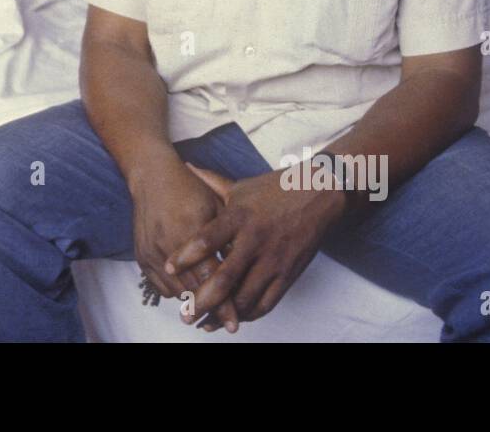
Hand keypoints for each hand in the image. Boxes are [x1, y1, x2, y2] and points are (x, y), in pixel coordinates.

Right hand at [132, 162, 242, 332]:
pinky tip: (188, 289)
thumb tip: (246, 267)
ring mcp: (152, 251)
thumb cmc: (189, 189)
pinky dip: (175, 291)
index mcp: (192, 231)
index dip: (224, 303)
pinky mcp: (141, 255)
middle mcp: (170, 245)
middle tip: (225, 324)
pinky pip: (160, 285)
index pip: (211, 277)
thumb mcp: (215, 208)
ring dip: (192, 301)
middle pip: (192, 290)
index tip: (235, 323)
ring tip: (208, 308)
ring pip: (175, 291)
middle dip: (210, 310)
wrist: (152, 177)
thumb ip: (228, 239)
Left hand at [164, 162, 343, 326]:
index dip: (186, 255)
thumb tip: (187, 166)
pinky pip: (267, 302)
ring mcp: (274, 259)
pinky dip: (248, 314)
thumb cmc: (275, 189)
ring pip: (245, 297)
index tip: (169, 268)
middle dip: (202, 300)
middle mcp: (255, 240)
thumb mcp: (241, 186)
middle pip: (225, 278)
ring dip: (224, 314)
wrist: (320, 193)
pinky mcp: (289, 274)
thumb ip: (212, 182)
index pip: (208, 239)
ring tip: (206, 323)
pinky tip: (234, 317)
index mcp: (239, 216)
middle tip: (185, 314)